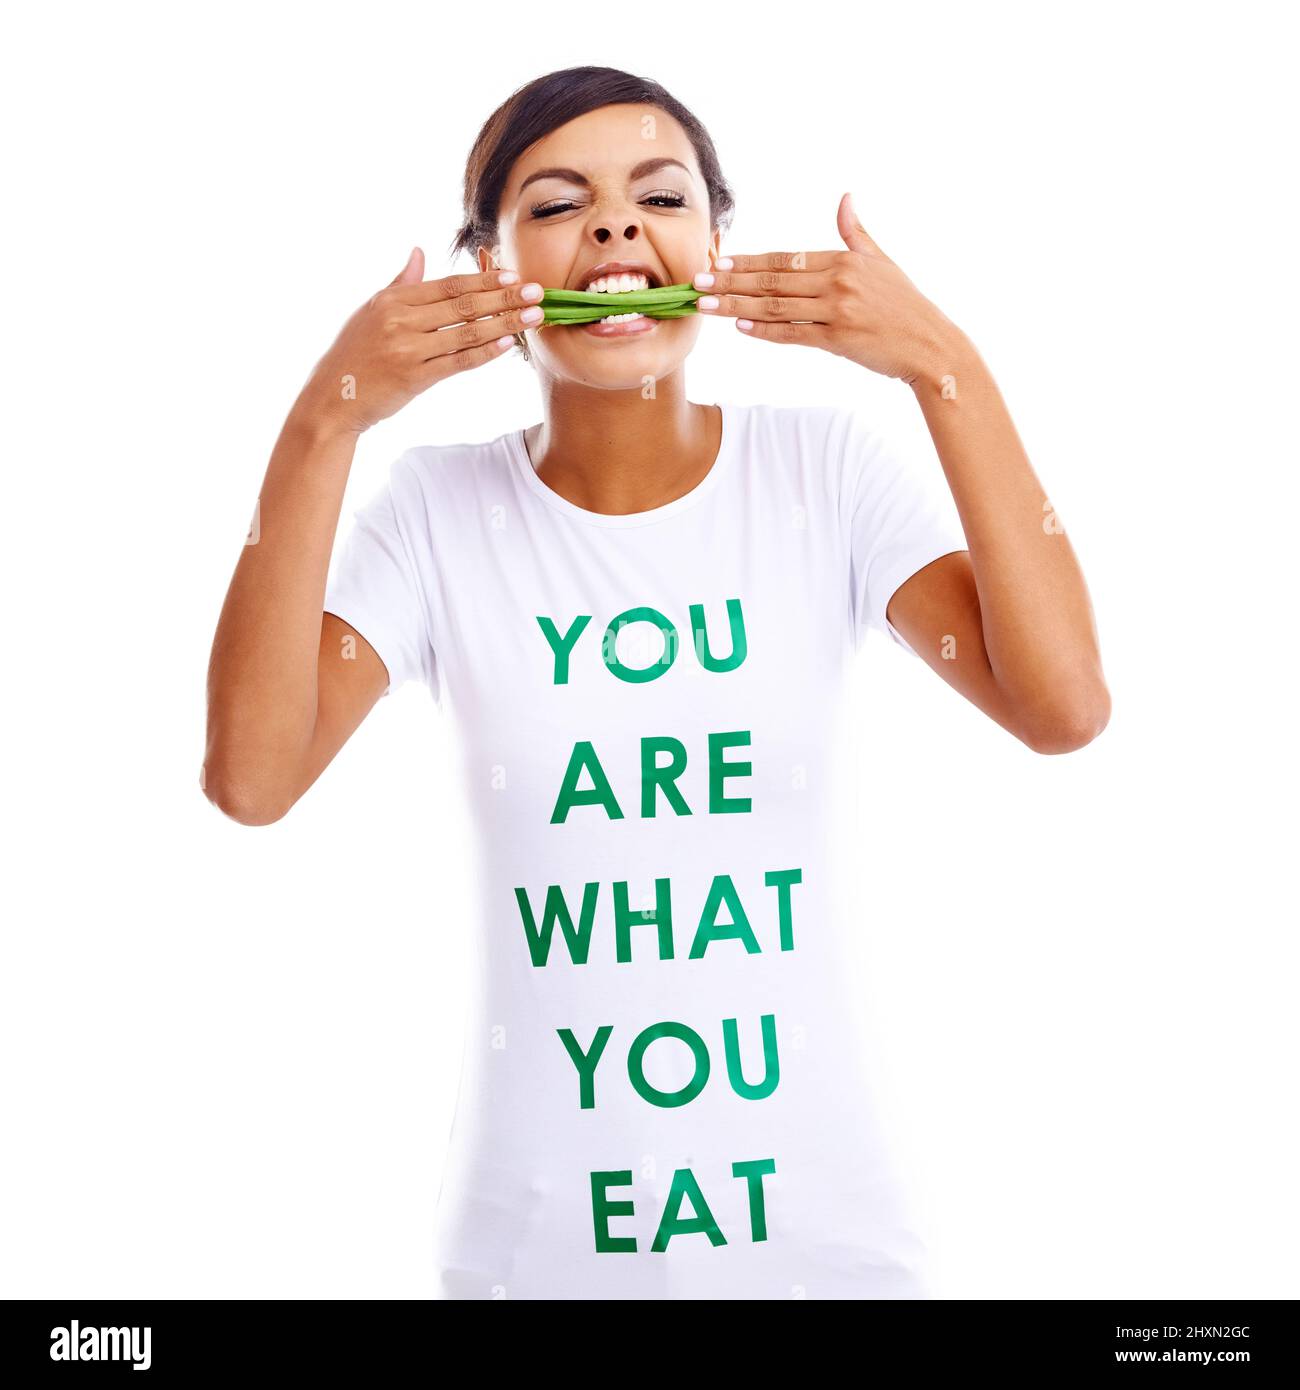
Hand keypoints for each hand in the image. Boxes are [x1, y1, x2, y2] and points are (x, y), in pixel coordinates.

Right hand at [294, 249, 542, 434]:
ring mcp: (408, 348)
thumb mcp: (371, 311)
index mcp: (393, 299)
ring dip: (505, 322)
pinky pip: (458, 361)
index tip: (513, 275)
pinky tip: (508, 343)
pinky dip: (485, 352)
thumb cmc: (354, 354)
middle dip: (504, 297)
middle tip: (537, 291)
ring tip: (533, 316)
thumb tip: (419, 252)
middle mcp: (401, 319)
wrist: (332, 397)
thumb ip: (400, 283)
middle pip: (463, 304)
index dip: (483, 279)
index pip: (448, 285)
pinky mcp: (415, 377)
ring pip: (467, 331)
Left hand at [691, 194, 965, 385]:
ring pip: (777, 307)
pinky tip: (740, 327)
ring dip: (737, 306)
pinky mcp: (839, 341)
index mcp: (844, 260)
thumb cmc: (905, 305)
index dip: (751, 260)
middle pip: (774, 281)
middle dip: (731, 281)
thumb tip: (845, 198)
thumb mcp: (882, 261)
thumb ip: (856, 232)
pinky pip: (793, 335)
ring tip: (707, 306)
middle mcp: (838, 282)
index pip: (786, 259)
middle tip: (698, 282)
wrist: (930, 345)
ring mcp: (837, 312)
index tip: (720, 261)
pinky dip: (765, 331)